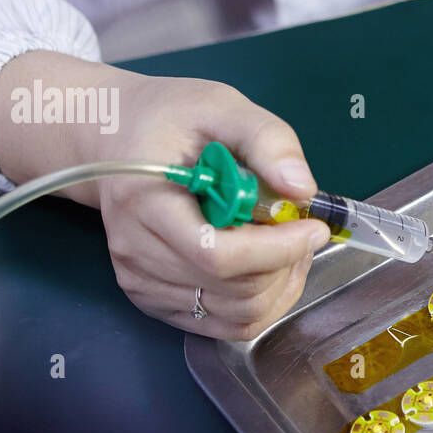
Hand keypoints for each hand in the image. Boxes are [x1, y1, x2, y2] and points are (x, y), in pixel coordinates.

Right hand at [0, 51, 329, 338]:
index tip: (315, 227)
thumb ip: (268, 141)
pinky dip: (262, 303)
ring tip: (290, 246)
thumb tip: (302, 189)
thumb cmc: (172, 120)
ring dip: (280, 286)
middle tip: (304, 230)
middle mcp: (135, 252)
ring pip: (237, 316)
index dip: (277, 249)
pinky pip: (224, 324)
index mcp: (144, 201)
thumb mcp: (223, 107)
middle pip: (234, 290)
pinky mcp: (154, 301)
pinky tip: (269, 267)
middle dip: (286, 263)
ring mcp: (141, 283)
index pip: (217, 254)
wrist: (118, 140)